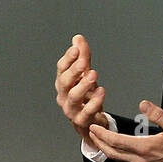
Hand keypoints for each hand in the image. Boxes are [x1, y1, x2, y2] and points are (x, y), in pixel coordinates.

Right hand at [56, 34, 111, 149]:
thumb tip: (77, 38)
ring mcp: (71, 109)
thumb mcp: (85, 76)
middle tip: (83, 62)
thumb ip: (82, 57)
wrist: (90, 123)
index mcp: (63, 83)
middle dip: (73, 71)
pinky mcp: (81, 121)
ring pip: (73, 97)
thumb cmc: (86, 97)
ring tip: (93, 75)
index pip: (61, 69)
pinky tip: (101, 91)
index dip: (68, 59)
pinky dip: (94, 102)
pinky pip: (86, 112)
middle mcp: (63, 96)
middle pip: (64, 82)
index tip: (76, 49)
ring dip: (82, 85)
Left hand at [87, 100, 162, 161]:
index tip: (93, 126)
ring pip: (118, 161)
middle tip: (91, 132)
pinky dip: (117, 158)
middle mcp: (141, 161)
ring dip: (107, 150)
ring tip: (100, 140)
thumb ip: (158, 114)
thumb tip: (143, 103)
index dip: (102, 134)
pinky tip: (116, 151)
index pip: (115, 141)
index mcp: (145, 148)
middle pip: (112, 152)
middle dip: (99, 142)